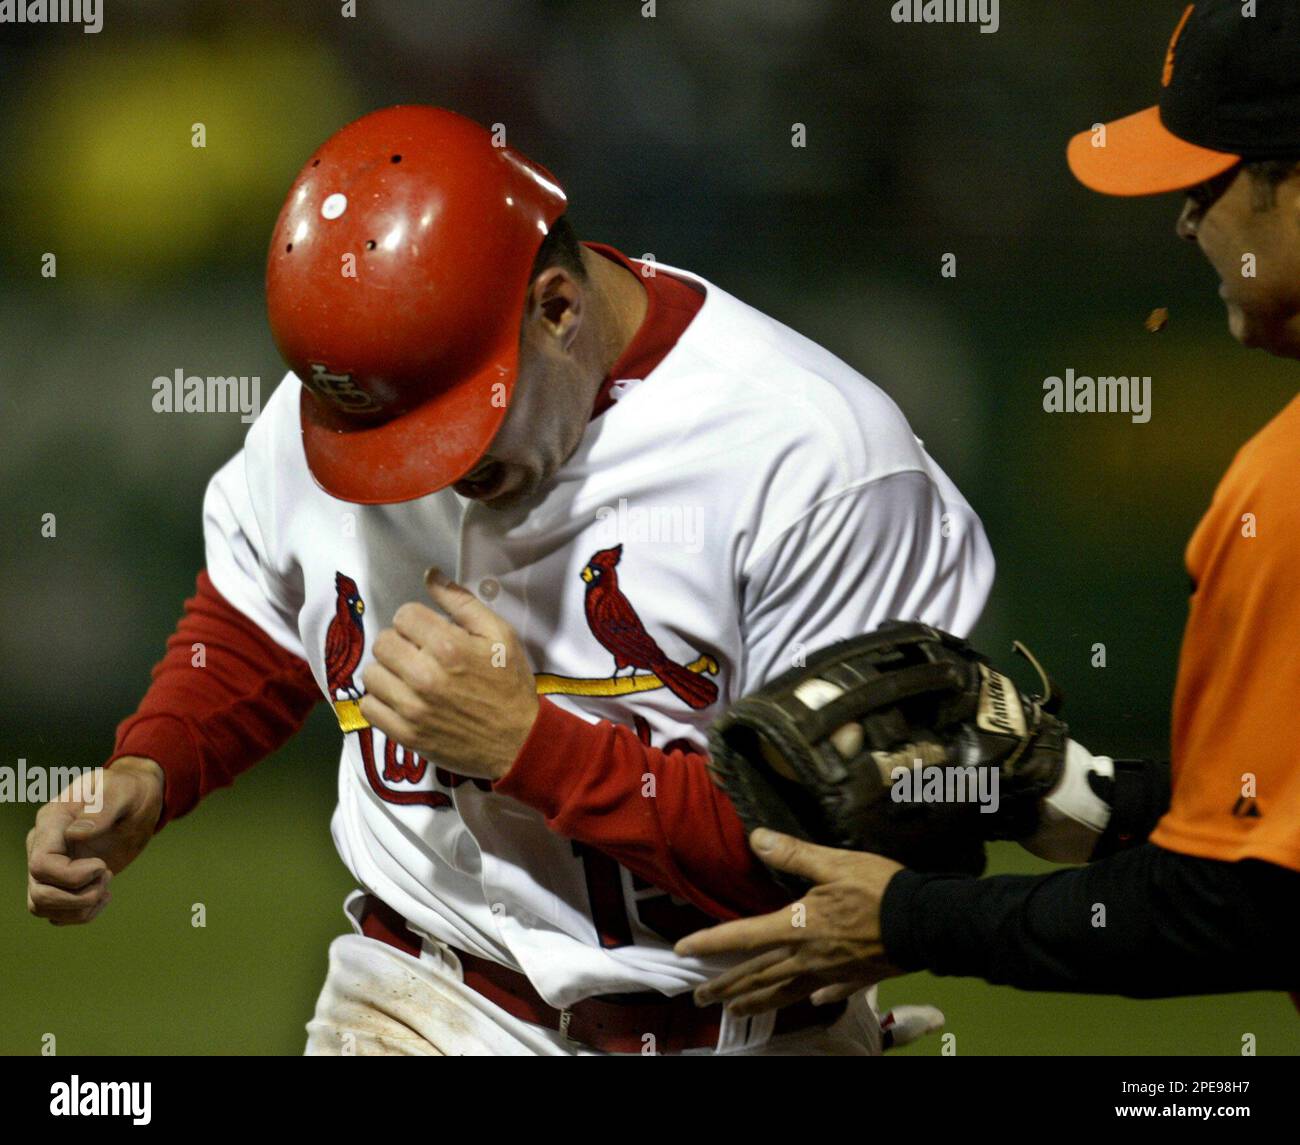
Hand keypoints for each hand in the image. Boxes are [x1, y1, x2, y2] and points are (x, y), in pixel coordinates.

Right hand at [26, 756, 163, 924]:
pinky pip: (56, 913)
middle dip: (79, 897)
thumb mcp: (122, 790)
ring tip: (106, 886)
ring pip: (41, 907)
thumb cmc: (128, 789)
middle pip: (39, 893)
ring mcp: (51, 865)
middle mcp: (43, 846)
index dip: (72, 876)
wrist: (136, 798)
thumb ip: (101, 808)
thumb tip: (76, 834)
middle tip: (108, 873)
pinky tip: (105, 895)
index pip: (42, 865)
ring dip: (79, 908)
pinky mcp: (63, 881)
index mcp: (51, 822)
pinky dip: (81, 914)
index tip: (103, 865)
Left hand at [360, 569, 539, 780]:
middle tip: (419, 655)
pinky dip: (381, 701)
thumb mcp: (500, 635)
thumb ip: (462, 602)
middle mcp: (425, 676)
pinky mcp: (405, 734)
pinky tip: (401, 699)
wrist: (519, 741)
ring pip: (372, 674)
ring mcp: (412, 708)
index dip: (416, 620)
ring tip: (409, 678)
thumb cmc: (511, 685)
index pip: (404, 615)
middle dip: (400, 643)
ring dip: (388, 672)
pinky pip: (368, 708)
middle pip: (383, 642)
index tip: (429, 633)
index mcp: (449, 647)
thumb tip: (430, 575)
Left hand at [674, 828, 905, 1015]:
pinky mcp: (855, 977)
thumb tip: (757, 837)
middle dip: (726, 986)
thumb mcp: (833, 863)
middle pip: (758, 974)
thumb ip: (793, 854)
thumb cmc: (878, 890)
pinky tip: (811, 1003)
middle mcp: (807, 956)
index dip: (710, 942)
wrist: (926, 923)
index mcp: (797, 927)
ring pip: (784, 991)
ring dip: (756, 1000)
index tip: (683, 951)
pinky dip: (814, 997)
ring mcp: (830, 972)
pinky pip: (829, 992)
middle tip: (699, 997)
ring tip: (734, 1010)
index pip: (743, 936)